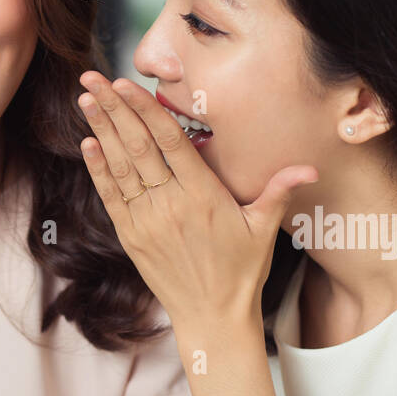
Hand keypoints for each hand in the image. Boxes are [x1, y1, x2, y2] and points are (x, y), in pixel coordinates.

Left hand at [76, 71, 316, 327]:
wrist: (213, 318)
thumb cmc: (241, 271)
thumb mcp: (265, 228)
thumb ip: (279, 190)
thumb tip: (310, 167)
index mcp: (203, 195)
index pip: (169, 141)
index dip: (144, 109)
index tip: (125, 83)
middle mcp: (171, 204)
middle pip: (137, 146)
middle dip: (113, 108)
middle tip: (92, 77)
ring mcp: (147, 220)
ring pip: (120, 166)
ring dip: (101, 129)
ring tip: (86, 98)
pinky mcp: (131, 236)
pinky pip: (111, 196)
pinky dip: (98, 168)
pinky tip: (88, 142)